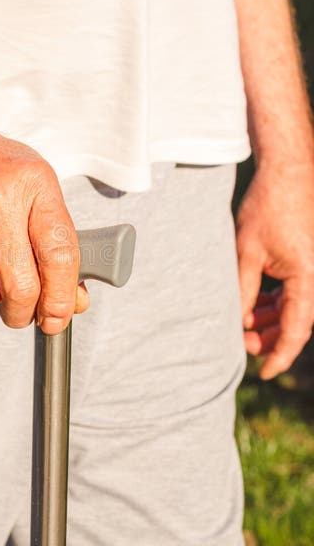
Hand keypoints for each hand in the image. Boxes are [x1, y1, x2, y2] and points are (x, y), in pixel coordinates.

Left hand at [236, 163, 313, 378]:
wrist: (287, 172)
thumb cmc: (266, 207)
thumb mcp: (246, 252)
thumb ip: (243, 291)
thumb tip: (238, 322)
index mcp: (308, 278)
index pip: (296, 330)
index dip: (278, 355)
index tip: (262, 373)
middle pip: (296, 322)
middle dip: (269, 336)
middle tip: (241, 340)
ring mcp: (313, 270)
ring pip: (295, 309)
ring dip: (270, 319)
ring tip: (244, 323)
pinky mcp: (307, 262)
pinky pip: (295, 292)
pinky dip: (276, 302)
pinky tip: (254, 305)